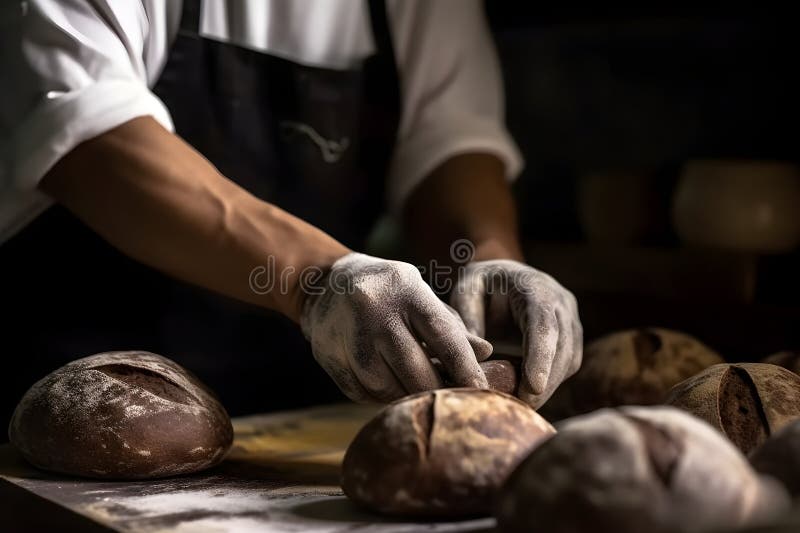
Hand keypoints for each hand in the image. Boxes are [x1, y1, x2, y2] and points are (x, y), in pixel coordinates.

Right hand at [300, 253, 491, 401]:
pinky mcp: (328, 355)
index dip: (464, 367)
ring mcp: (348, 333)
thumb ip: (452, 326)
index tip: (481, 390)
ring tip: (414, 387)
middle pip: (414, 369)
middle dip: (436, 388)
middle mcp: (374, 309)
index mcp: (405, 289)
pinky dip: (379, 395)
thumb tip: (486, 354)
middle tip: (449, 398)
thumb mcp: (420, 295)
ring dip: (404, 394)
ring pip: (386, 387)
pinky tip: (385, 382)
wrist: (326, 284)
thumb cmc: (388, 292)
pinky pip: (362, 393)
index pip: (443, 334)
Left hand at [450, 259, 581, 407]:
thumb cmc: (480, 285)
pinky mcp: (571, 336)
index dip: (541, 356)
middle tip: (522, 408)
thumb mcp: (466, 290)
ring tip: (524, 407)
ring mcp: (570, 318)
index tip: (533, 387)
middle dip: (546, 381)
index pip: (544, 323)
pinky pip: (568, 364)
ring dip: (550, 386)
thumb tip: (479, 354)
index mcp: (535, 286)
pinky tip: (530, 395)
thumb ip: (467, 317)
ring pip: (569, 359)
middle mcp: (560, 300)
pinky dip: (551, 383)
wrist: (502, 277)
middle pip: (562, 345)